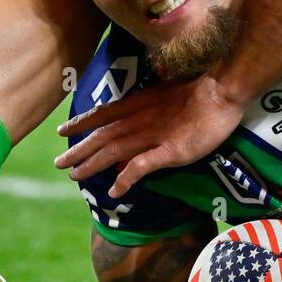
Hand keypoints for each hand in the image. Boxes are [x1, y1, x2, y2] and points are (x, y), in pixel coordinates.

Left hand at [56, 76, 244, 196]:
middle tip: (59, 163)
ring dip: (92, 164)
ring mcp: (154, 136)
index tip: (62, 130)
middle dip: (79, 149)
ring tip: (74, 176)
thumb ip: (150, 108)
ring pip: (114, 150)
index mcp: (140, 104)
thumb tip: (137, 117)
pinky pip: (142, 166)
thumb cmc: (202, 91)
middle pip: (103, 136)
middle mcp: (140, 119)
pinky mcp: (170, 151)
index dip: (82, 122)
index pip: (103, 114)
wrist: (223, 91)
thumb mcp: (168, 95)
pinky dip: (126, 178)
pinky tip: (115, 190)